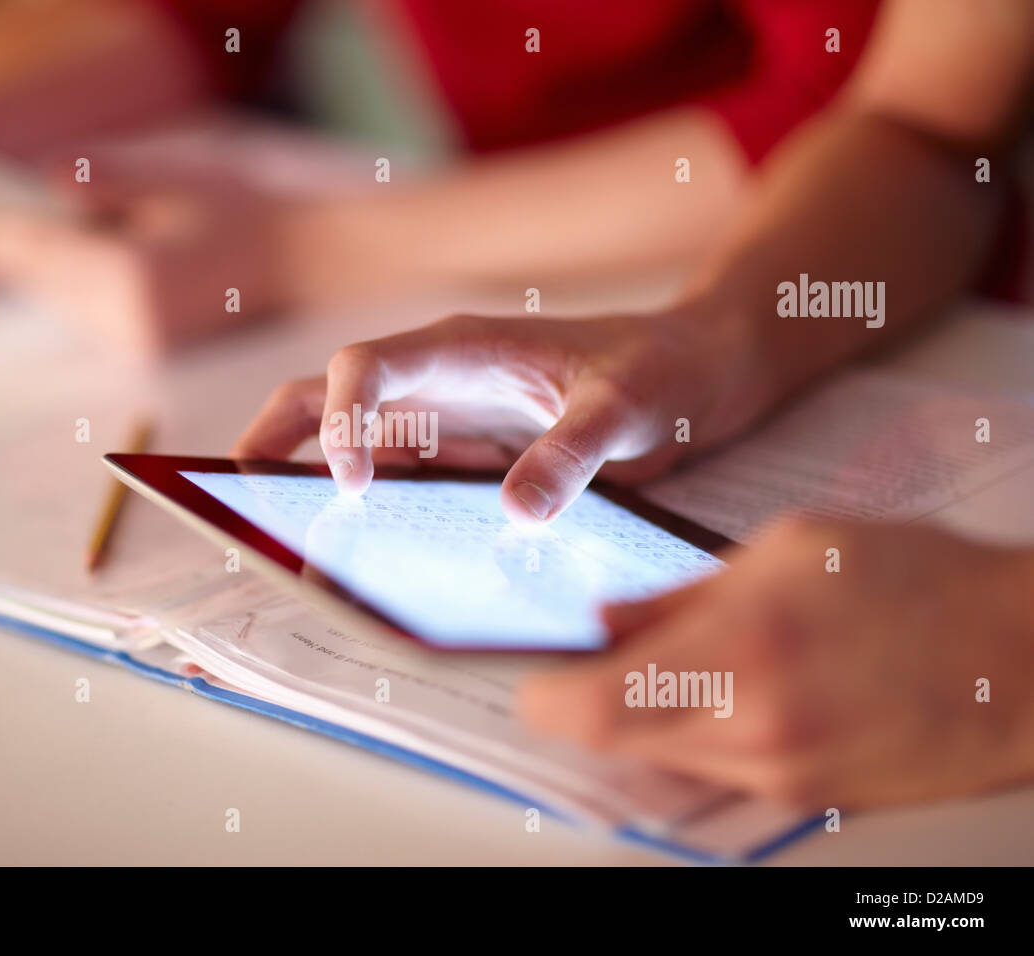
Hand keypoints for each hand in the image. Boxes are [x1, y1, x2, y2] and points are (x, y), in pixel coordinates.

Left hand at [0, 161, 286, 354]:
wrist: (296, 262)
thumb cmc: (238, 213)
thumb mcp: (172, 182)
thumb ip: (107, 182)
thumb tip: (47, 181)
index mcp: (135, 276)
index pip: (46, 253)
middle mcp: (132, 320)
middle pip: (50, 284)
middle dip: (12, 256)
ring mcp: (142, 342)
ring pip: (67, 304)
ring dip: (41, 275)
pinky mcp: (150, 349)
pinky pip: (91, 315)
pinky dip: (71, 290)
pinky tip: (54, 268)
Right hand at [232, 305, 768, 523]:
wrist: (697, 372)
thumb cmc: (662, 366)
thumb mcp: (628, 404)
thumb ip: (574, 450)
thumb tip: (514, 513)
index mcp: (462, 348)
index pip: (365, 368)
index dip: (340, 421)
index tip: (351, 486)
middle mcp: (438, 381)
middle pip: (327, 394)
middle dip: (276, 434)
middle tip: (236, 489)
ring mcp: (447, 418)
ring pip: (353, 438)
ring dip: (311, 474)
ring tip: (277, 526)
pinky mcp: (464, 455)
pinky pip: (400, 478)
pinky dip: (368, 507)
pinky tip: (361, 548)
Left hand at [520, 518, 1033, 808]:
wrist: (1024, 658)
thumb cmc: (918, 583)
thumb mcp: (786, 550)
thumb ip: (680, 593)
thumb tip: (607, 621)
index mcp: (741, 652)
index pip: (590, 710)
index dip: (543, 698)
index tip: (541, 673)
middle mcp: (754, 731)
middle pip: (615, 747)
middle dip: (591, 707)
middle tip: (600, 663)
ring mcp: (782, 777)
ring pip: (663, 763)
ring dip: (648, 721)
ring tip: (688, 664)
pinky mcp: (806, 799)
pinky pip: (717, 775)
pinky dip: (700, 738)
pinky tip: (737, 690)